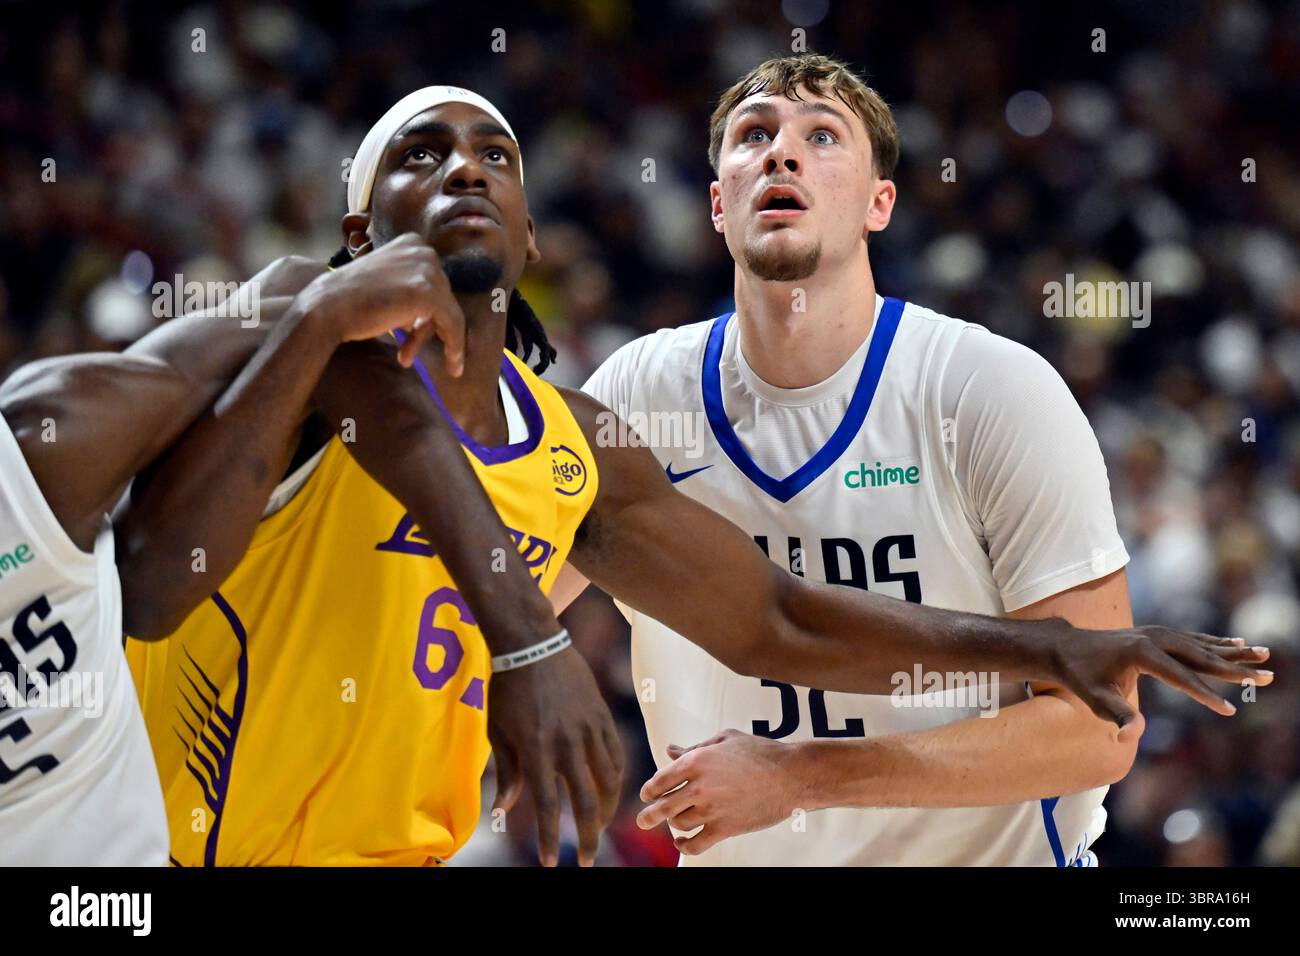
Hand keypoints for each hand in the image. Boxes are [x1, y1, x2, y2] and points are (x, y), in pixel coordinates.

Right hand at [302, 233, 466, 373]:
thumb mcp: (386, 283)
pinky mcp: (429, 293)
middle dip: (424, 327)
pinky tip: (452, 367)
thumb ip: (410, 290)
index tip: (412, 334)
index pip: (433, 284)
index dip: (424, 313)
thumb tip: (433, 316)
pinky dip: (454, 347)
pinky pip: (453, 325)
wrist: (326, 308)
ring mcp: (428, 270)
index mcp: (413, 244)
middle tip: (406, 352)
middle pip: (442, 298)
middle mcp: (424, 251)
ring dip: (426, 339)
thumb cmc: (349, 300)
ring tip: (407, 359)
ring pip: (448, 314)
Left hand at [488, 648, 623, 866]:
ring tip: (599, 827)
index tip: (551, 863)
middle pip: (586, 800)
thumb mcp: (499, 731)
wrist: (533, 643)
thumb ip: (507, 772)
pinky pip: (616, 753)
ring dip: (606, 809)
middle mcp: (568, 742)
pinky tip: (611, 790)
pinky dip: (617, 777)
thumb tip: (504, 810)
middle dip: (588, 835)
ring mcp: (589, 728)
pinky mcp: (602, 715)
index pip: (548, 805)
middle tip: (586, 859)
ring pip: (608, 780)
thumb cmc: (508, 688)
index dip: (550, 837)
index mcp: (538, 749)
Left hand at [637, 729, 797, 855]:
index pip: (660, 780)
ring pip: (679, 823)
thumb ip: (694, 747)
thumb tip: (670, 751)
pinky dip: (684, 846)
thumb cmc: (759, 751)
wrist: (790, 774)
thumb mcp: (724, 739)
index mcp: (696, 761)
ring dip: (675, 823)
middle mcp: (699, 786)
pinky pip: (695, 844)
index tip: (647, 795)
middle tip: (643, 821)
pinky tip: (681, 842)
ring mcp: (711, 809)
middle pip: (663, 806)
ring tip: (677, 821)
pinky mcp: (725, 828)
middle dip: (648, 816)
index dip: (649, 790)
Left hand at [1048, 624, 1272, 726]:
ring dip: (1233, 651)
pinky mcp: (1156, 634)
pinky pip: (1191, 640)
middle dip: (1235, 669)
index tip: (1230, 710)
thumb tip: (1129, 736)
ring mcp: (1155, 633)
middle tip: (1267, 676)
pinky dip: (1215, 643)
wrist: (1065, 647)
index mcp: (1140, 653)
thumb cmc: (1079, 677)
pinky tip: (1237, 644)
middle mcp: (1152, 638)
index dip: (1205, 695)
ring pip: (1201, 644)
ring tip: (1264, 654)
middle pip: (1199, 655)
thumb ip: (1115, 715)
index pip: (1180, 677)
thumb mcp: (1093, 699)